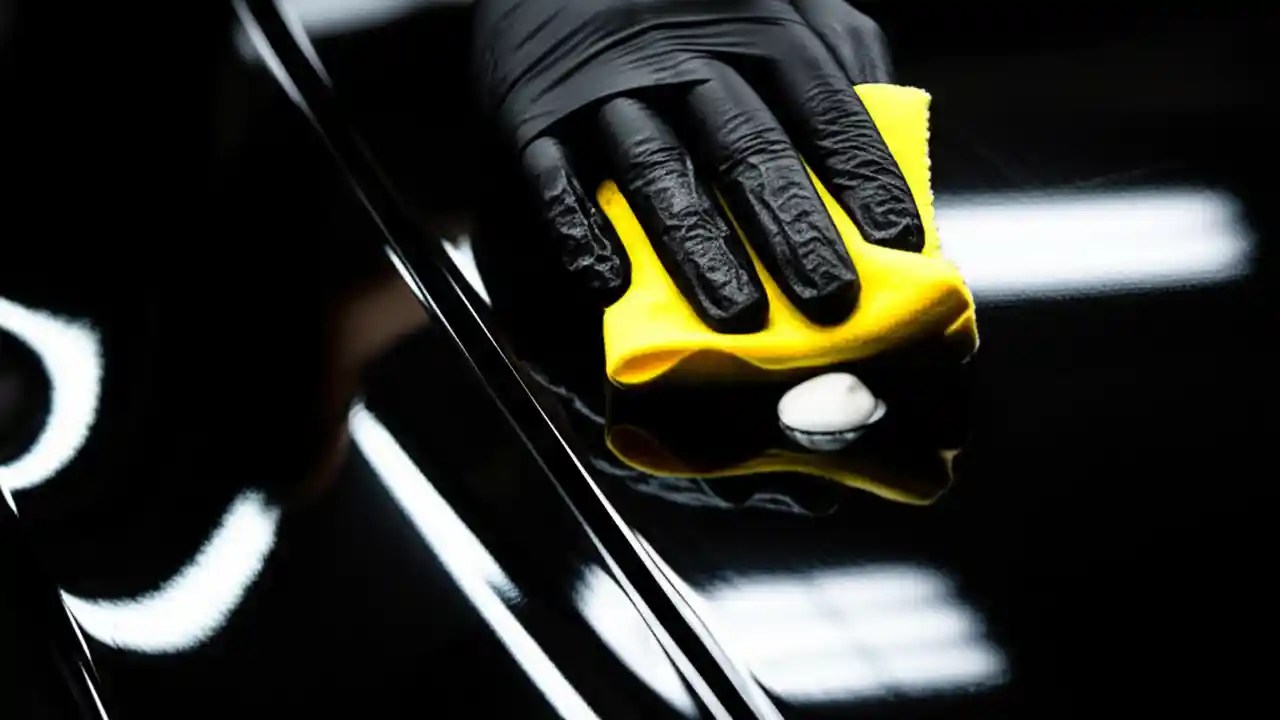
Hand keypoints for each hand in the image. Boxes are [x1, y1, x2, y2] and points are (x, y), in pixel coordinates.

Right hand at [473, 0, 922, 332]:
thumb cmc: (681, 6)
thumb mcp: (771, 6)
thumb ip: (836, 51)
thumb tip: (893, 127)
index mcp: (755, 31)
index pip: (823, 109)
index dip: (863, 177)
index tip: (899, 246)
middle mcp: (683, 57)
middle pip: (747, 147)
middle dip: (790, 227)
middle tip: (830, 300)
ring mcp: (605, 89)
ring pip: (656, 169)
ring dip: (697, 246)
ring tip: (737, 317)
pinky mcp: (531, 117)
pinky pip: (554, 180)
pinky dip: (581, 232)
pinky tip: (611, 288)